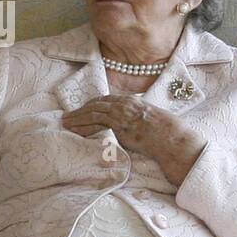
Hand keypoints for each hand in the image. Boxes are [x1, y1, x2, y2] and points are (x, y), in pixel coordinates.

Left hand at [60, 92, 206, 187]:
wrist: (170, 137)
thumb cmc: (165, 132)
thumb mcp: (149, 121)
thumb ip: (136, 122)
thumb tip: (131, 131)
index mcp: (131, 101)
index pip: (106, 100)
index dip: (93, 105)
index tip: (83, 110)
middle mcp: (124, 103)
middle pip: (96, 104)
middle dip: (80, 111)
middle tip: (68, 116)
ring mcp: (120, 112)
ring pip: (92, 112)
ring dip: (77, 118)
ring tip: (66, 123)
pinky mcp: (118, 123)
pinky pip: (95, 122)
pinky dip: (83, 126)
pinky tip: (76, 130)